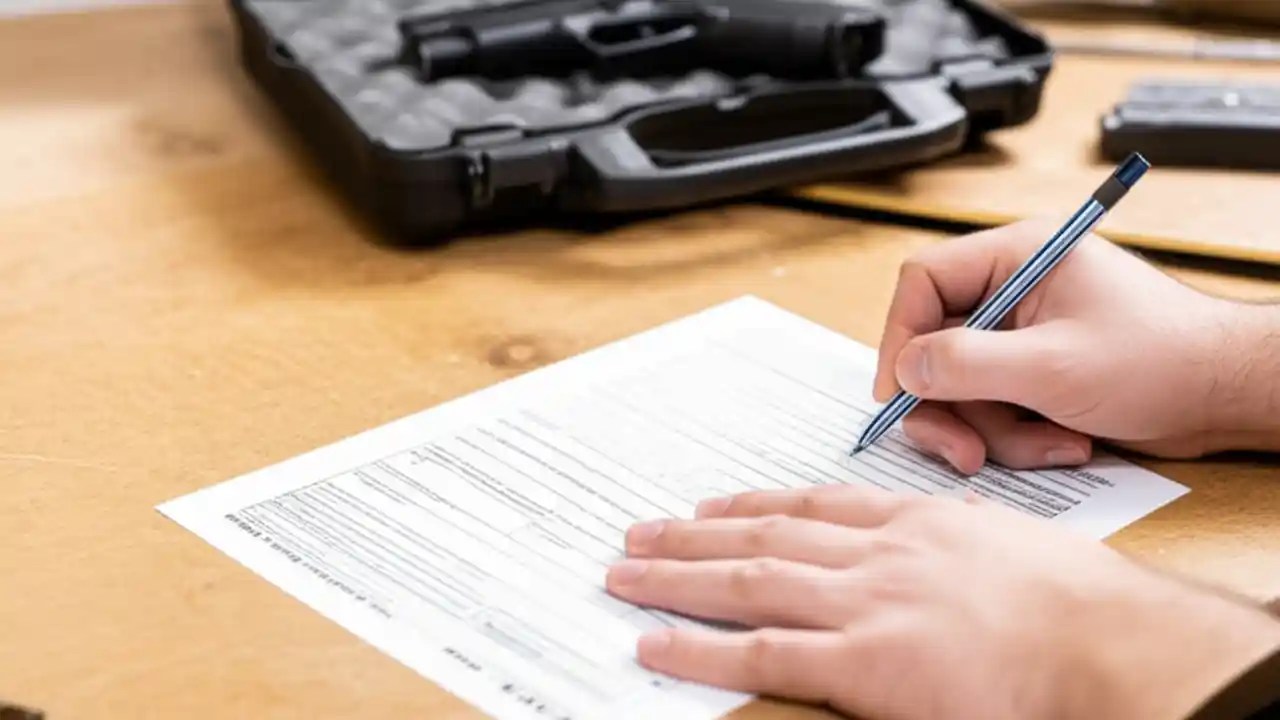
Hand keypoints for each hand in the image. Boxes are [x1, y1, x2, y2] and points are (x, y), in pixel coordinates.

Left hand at [606, 487, 1279, 719]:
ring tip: (624, 574)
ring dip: (676, 577)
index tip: (712, 505)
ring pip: (746, 581)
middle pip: (763, 535)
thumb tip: (936, 564)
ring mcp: (863, 605)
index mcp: (914, 525)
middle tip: (639, 532)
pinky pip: (759, 651)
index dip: (752, 505)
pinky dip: (699, 646)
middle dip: (693, 536)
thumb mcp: (1010, 548)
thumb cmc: (1080, 605)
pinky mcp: (861, 662)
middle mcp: (876, 555)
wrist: (1108, 642)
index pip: (813, 508)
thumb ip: (955, 548)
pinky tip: (654, 642)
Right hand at [872, 220, 1279, 473]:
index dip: (901, 336)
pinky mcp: (1036, 372)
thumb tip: (903, 370)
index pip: (923, 281)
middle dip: (950, 405)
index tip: (898, 392)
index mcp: (1017, 257)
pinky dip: (1019, 435)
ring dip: (993, 430)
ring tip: (1045, 446)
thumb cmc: (1163, 360)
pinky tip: (1064, 443)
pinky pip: (995, 407)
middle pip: (936, 344)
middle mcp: (1014, 289)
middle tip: (962, 449)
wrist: (1227, 396)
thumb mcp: (1053, 366)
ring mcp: (1024, 333)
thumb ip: (967, 365)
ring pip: (964, 386)